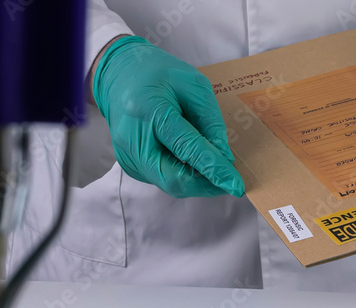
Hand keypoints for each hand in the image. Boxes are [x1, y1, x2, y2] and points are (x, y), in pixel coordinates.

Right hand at [92, 36, 243, 197]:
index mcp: (149, 110)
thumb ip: (210, 122)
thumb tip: (223, 158)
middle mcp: (133, 139)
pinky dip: (181, 173)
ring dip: (195, 180)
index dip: (214, 170)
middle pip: (174, 179)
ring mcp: (128, 155)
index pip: (186, 148)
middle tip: (228, 181)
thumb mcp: (193, 86)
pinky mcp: (129, 164)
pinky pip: (161, 177)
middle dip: (206, 185)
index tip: (236, 185)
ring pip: (168, 183)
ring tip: (210, 166)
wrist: (119, 73)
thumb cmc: (158, 74)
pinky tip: (187, 157)